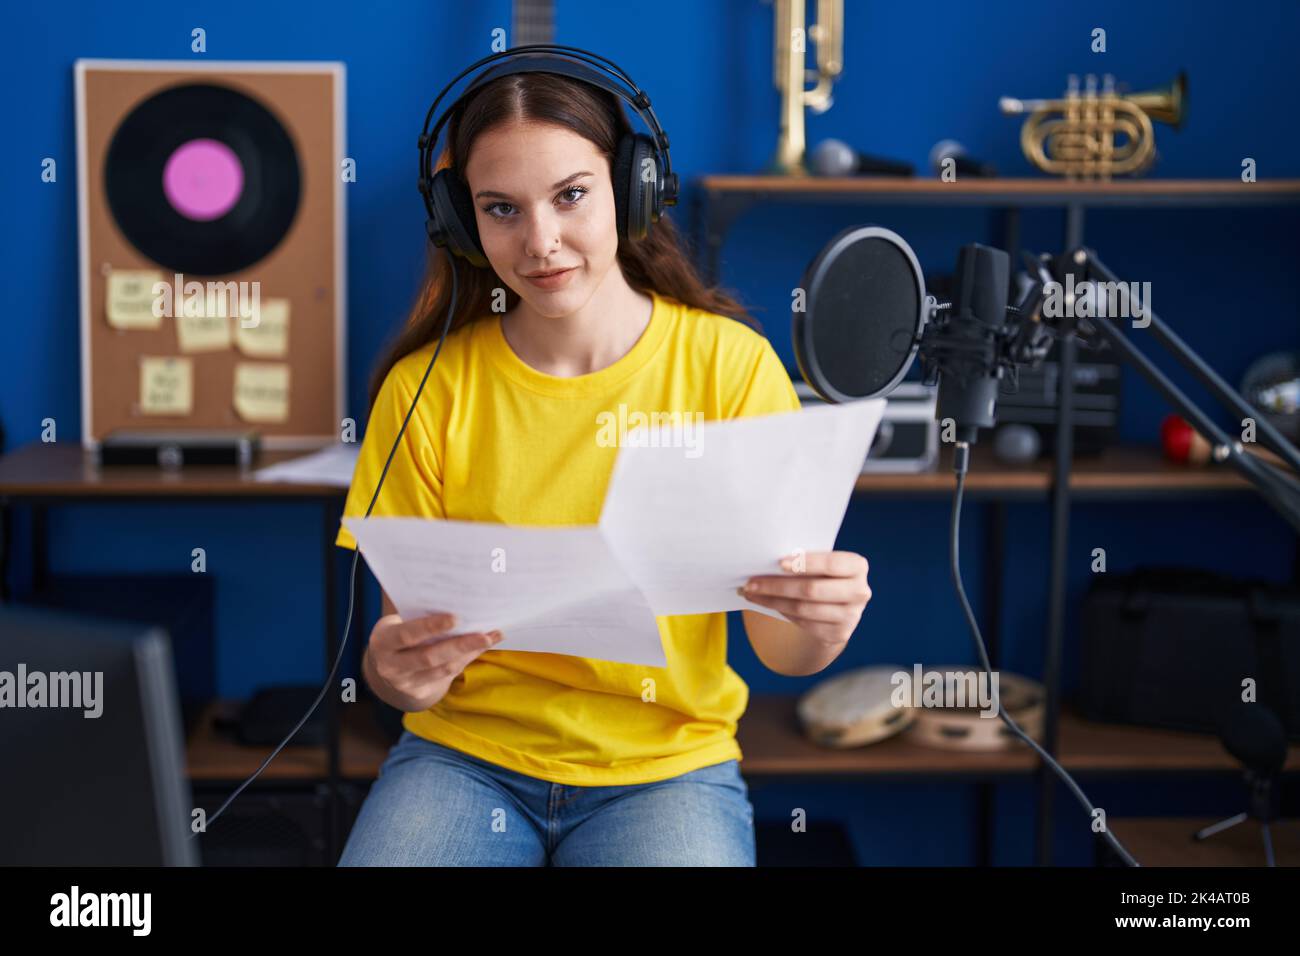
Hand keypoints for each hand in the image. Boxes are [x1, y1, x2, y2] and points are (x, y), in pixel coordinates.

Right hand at [366, 611, 502, 712]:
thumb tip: (460, 603)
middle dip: (460, 645)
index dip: (431, 627)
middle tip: (485, 635)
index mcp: (383, 641)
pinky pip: (448, 675)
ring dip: (470, 653)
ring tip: (491, 638)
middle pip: (429, 657)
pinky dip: (467, 659)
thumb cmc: (399, 634)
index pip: (407, 634)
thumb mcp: (399, 623)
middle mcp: (391, 665)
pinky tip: (482, 647)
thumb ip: (420, 617)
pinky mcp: (419, 691)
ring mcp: (405, 682)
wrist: (387, 667)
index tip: (456, 618)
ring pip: (442, 669)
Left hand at [740, 550, 871, 647]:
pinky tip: (767, 604)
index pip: (831, 564)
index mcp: (857, 566)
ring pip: (803, 609)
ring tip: (751, 593)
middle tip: (751, 582)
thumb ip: (804, 561)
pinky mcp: (840, 634)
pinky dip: (782, 612)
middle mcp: (860, 592)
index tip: (779, 563)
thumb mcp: (820, 563)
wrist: (836, 603)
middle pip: (812, 590)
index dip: (804, 564)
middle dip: (777, 586)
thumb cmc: (822, 574)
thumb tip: (766, 561)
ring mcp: (852, 616)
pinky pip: (804, 623)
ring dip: (773, 601)